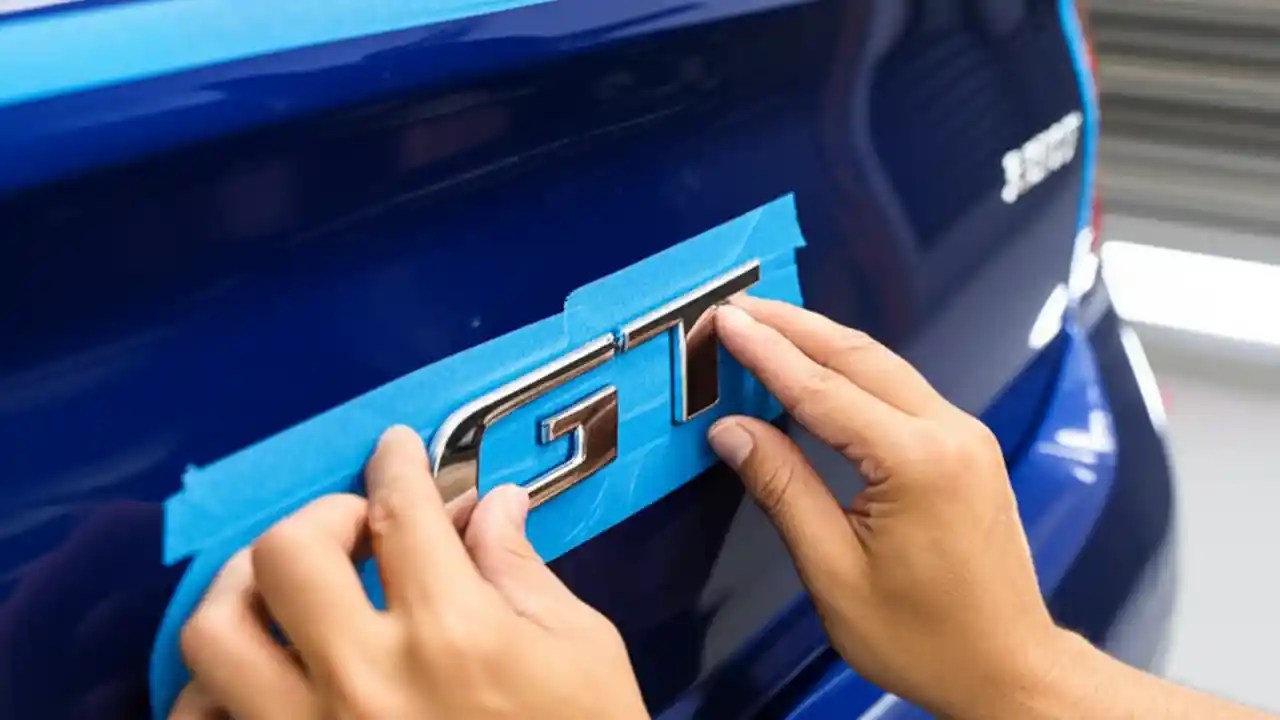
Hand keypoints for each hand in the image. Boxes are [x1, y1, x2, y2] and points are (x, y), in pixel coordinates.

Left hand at [172, 426, 648, 719]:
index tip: (397, 451)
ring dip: (248, 591)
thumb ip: (522, 571)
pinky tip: (258, 677)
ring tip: (289, 593)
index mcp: (452, 636)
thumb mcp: (580, 652)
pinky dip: (214, 689)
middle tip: (360, 531)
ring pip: (215, 633)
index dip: (397, 464)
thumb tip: (492, 507)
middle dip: (324, 517)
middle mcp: (364, 681)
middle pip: (288, 551)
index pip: (400, 511)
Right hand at [707, 297, 1056, 718]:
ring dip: (820, 341)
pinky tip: (818, 369)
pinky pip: (901, 389)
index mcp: (918, 464)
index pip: (821, 390)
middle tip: (738, 310)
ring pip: (882, 365)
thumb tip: (734, 433)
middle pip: (857, 356)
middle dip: (792, 326)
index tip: (726, 323)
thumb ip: (783, 490)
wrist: (1008, 669)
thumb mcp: (835, 573)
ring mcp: (965, 437)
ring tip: (767, 326)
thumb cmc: (930, 640)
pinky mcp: (965, 448)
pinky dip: (851, 370)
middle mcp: (950, 435)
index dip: (765, 354)